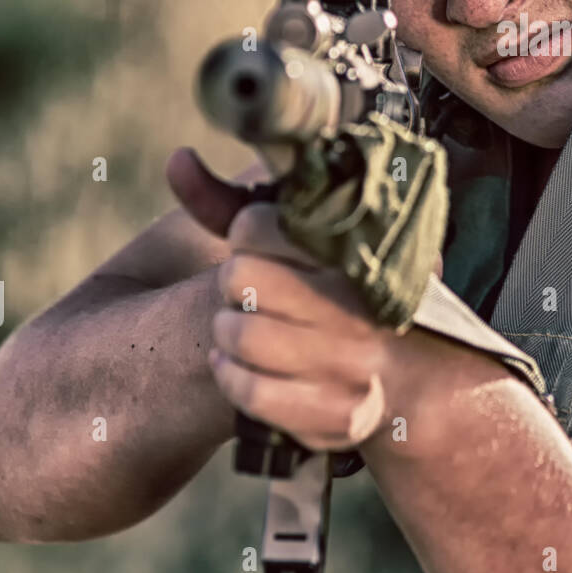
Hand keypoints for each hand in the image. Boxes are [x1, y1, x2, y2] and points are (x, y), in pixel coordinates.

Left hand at [207, 202, 403, 451]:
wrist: (394, 374)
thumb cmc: (326, 290)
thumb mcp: (289, 239)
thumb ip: (230, 200)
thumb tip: (177, 159)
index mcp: (358, 247)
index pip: (258, 225)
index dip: (245, 233)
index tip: (258, 244)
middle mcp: (365, 303)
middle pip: (242, 278)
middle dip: (235, 283)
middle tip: (250, 290)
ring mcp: (357, 362)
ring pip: (243, 335)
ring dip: (228, 331)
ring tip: (242, 326)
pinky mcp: (342, 414)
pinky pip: (251, 391)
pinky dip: (230, 376)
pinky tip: (237, 364)